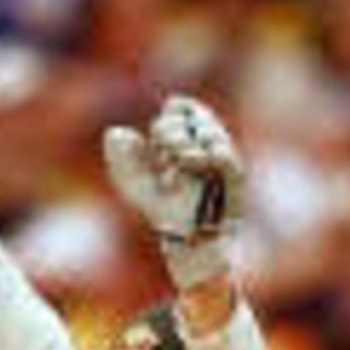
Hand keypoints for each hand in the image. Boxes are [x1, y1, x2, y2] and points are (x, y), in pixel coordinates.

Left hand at [103, 94, 243, 288]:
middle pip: (198, 116)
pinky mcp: (235, 178)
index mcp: (190, 139)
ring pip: (210, 131)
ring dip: (184, 140)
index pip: (186, 108)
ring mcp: (225, 161)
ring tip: (171, 156)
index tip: (156, 137)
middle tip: (160, 150)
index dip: (173, 111)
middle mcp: (211, 146)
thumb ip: (122, 158)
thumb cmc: (164, 212)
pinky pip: (222, 155)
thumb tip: (114, 133)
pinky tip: (183, 161)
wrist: (184, 240)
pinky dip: (201, 154)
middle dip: (172, 128)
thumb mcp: (135, 183)